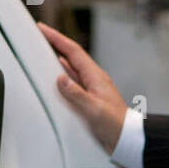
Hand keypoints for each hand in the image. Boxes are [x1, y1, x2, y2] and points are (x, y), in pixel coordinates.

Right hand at [37, 21, 126, 153]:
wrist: (127, 139)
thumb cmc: (115, 125)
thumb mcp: (94, 110)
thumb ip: (77, 94)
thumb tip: (60, 78)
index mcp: (95, 76)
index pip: (73, 51)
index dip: (57, 38)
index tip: (43, 29)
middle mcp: (93, 79)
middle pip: (71, 55)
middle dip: (56, 43)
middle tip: (41, 34)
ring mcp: (92, 87)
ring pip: (72, 67)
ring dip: (58, 57)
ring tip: (45, 49)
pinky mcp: (90, 98)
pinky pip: (74, 80)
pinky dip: (64, 73)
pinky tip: (58, 75)